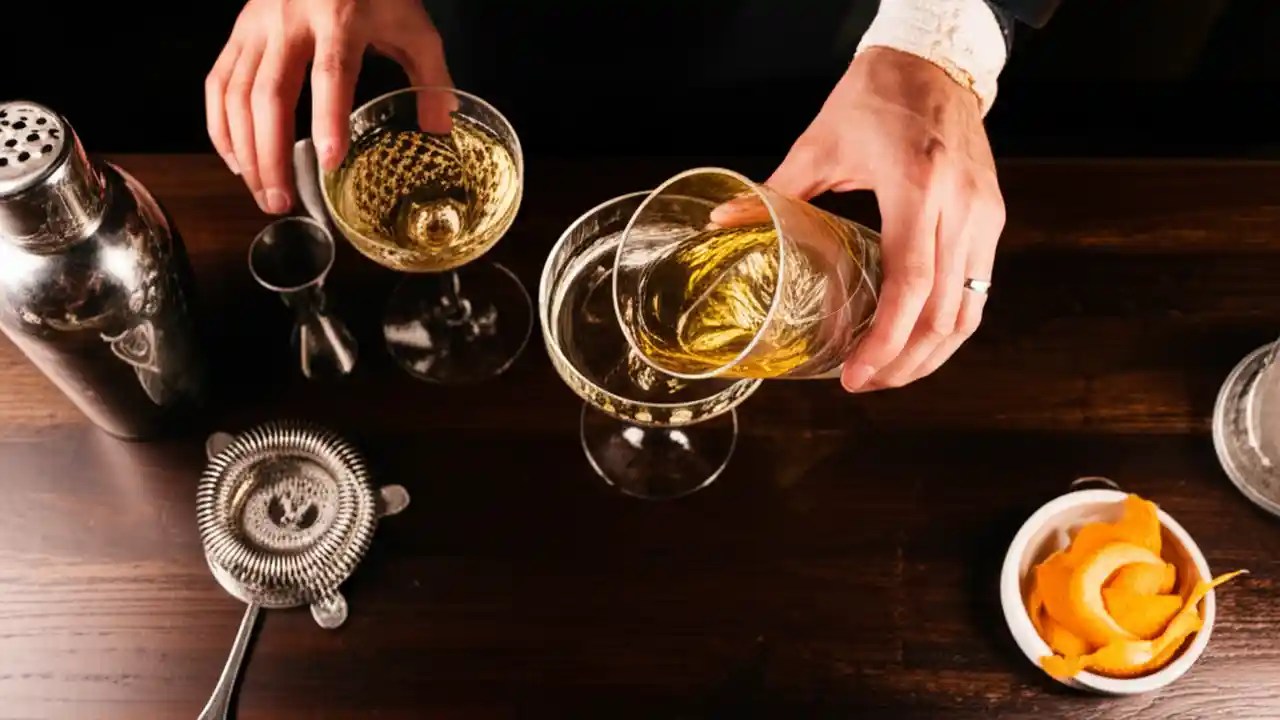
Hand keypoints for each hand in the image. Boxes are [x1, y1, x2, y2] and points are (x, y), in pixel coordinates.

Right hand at [206, 0, 452, 214]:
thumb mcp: (415, 26)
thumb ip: (432, 77)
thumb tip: (440, 130)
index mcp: (340, 17)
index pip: (331, 72)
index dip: (328, 118)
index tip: (328, 161)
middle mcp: (289, 20)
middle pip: (270, 94)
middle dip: (272, 155)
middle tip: (283, 203)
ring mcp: (257, 24)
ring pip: (236, 94)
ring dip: (246, 150)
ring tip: (263, 194)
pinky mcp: (238, 29)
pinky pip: (218, 82)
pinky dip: (220, 125)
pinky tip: (236, 160)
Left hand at [753, 47, 1005, 392]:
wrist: (935, 61)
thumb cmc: (878, 96)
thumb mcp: (820, 143)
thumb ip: (774, 193)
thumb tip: (722, 223)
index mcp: (915, 187)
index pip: (911, 284)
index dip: (886, 341)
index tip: (855, 377)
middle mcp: (959, 207)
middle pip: (943, 313)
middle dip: (904, 363)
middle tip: (864, 385)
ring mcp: (984, 215)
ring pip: (969, 311)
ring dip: (932, 355)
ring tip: (890, 375)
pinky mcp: (991, 217)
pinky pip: (978, 290)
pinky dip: (948, 325)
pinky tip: (917, 342)